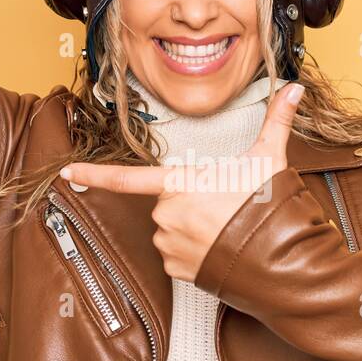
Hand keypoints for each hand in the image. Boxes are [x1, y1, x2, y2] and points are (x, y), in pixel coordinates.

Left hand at [59, 82, 306, 281]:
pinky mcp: (178, 272)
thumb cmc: (270, 208)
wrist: (281, 259)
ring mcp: (170, 246)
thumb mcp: (270, 159)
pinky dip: (194, 253)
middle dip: (190, 203)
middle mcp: (167, 216)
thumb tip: (296, 88)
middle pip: (167, 203)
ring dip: (192, 229)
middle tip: (224, 206)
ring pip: (171, 231)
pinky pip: (177, 257)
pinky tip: (219, 249)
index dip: (94, 173)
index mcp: (180, 185)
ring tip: (225, 229)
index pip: (128, 178)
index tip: (65, 172)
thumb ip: (277, 121)